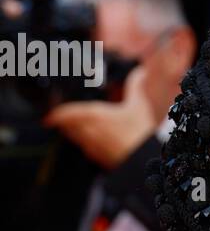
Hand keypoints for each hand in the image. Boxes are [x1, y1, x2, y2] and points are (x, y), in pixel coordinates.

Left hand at [42, 65, 156, 169]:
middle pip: (66, 126)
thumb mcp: (138, 105)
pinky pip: (82, 146)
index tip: (50, 114)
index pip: (67, 114)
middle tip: (60, 116)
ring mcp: (89, 144)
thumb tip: (139, 72)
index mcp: (93, 116)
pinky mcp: (94, 155)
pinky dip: (82, 140)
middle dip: (62, 121)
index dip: (56, 113)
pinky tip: (92, 138)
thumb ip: (135, 86)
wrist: (139, 158)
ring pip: (72, 136)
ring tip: (74, 125)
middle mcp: (87, 130)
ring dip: (71, 130)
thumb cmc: (137, 132)